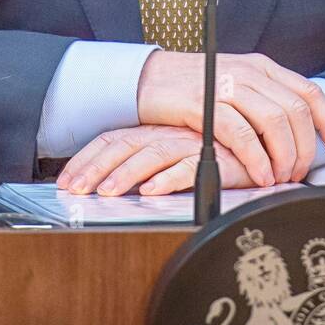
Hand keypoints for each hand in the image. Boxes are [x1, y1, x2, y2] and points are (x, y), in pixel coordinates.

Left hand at [56, 124, 254, 195]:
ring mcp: (188, 141)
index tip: (66, 181)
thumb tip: (115, 186)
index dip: (87, 159)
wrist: (257, 144)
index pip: (112, 140)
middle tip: (76, 190)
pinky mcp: (213, 153)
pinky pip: (187, 165)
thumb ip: (150, 164)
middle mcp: (167, 133)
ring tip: (108, 192)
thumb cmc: (215, 150)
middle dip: (96, 168)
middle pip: (123, 146)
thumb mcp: (176, 153)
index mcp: (154, 131)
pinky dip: (168, 178)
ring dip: (127, 174)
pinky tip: (152, 191)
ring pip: (151, 154)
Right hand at [135, 50, 324, 186]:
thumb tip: (296, 133)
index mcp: (262, 67)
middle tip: (299, 173)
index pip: (308, 92)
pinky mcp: (205, 103)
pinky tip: (260, 174)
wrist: (148, 80)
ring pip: (274, 121)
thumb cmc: (193, 89)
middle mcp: (250, 72)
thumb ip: (264, 101)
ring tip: (280, 177)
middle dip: (305, 148)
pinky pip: (242, 134)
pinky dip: (256, 158)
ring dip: (283, 156)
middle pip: (295, 111)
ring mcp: (228, 85)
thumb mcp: (237, 86)